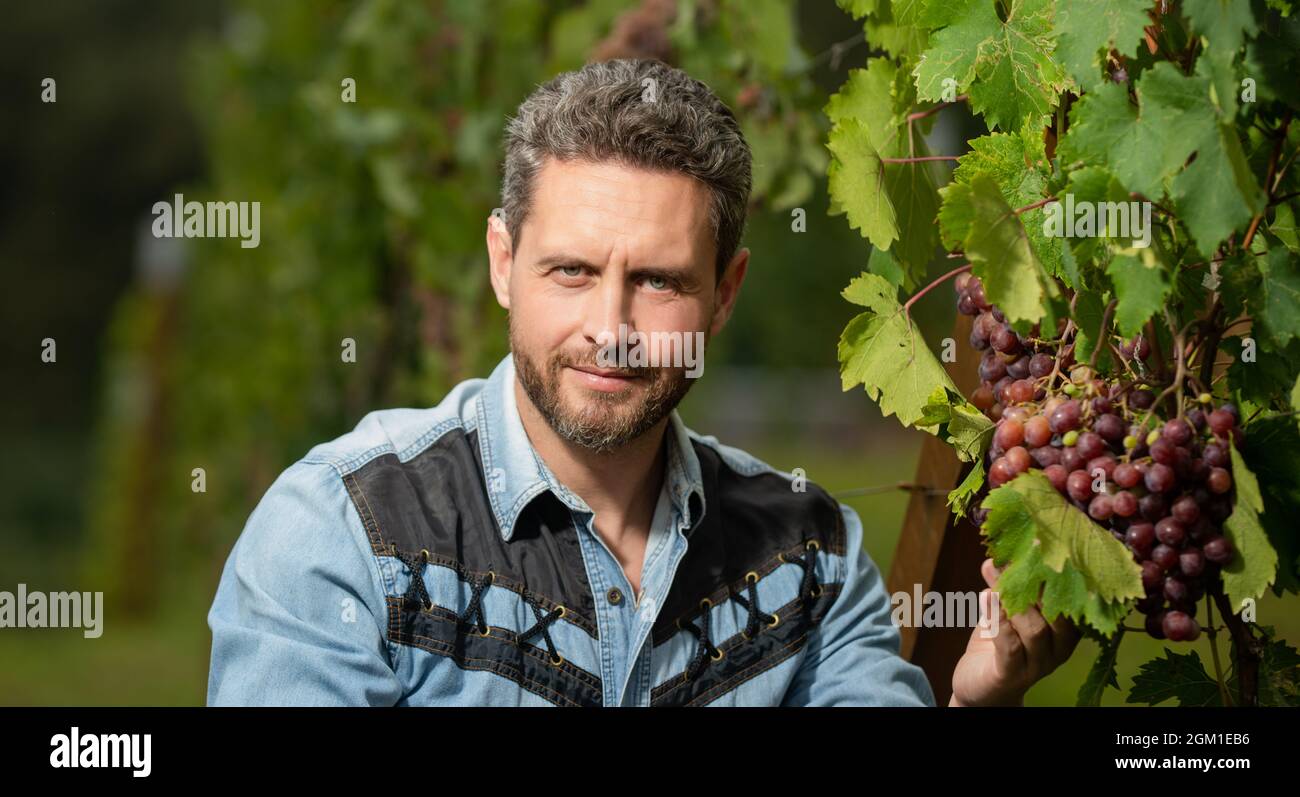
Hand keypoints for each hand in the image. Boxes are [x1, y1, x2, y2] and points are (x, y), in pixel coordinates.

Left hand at [948, 558, 1080, 705]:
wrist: (980, 688)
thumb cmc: (1000, 642)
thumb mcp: (1010, 609)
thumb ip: (1011, 584)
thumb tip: (1002, 550)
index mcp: (1066, 629)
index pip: (1074, 598)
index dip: (1062, 570)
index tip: (1044, 538)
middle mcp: (1058, 648)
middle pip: (1059, 612)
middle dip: (1040, 579)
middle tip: (1022, 550)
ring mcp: (1037, 664)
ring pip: (1035, 629)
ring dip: (1012, 597)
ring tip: (993, 572)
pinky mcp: (1011, 675)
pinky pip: (1009, 646)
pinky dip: (997, 620)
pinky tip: (985, 597)